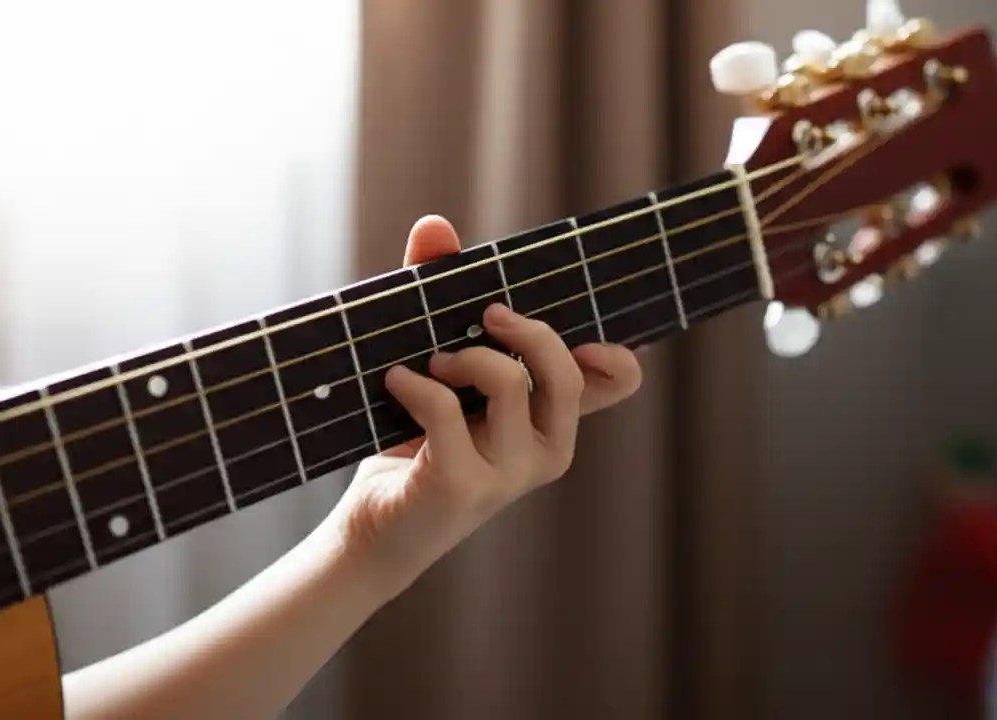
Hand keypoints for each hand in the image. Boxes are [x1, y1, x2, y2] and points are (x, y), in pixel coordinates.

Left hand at [329, 216, 641, 592]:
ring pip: (509, 383)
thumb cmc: (415, 442)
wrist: (376, 527)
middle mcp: (546, 450)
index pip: (618, 382)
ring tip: (429, 363)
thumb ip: (441, 295)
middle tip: (484, 315)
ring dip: (461, 357)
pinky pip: (445, 411)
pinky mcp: (462, 486)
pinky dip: (415, 385)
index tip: (588, 327)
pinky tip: (396, 382)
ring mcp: (510, 475)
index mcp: (552, 420)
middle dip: (525, 330)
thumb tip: (435, 226)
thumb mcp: (438, 366)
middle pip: (566, 371)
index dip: (620, 351)